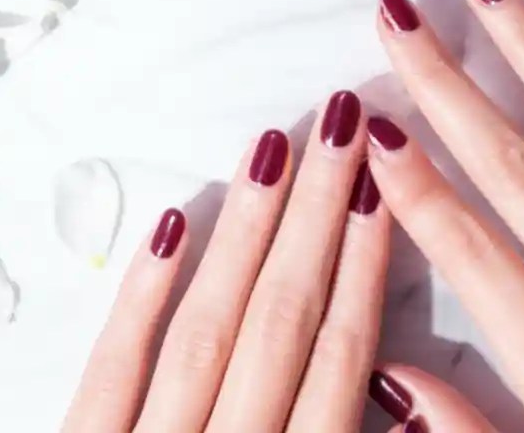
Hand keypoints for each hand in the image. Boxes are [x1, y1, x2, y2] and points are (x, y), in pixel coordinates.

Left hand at [63, 92, 389, 431]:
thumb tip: (412, 398)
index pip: (340, 353)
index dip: (363, 263)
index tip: (380, 184)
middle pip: (281, 318)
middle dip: (316, 215)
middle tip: (341, 125)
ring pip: (206, 328)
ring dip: (244, 231)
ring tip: (273, 148)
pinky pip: (112, 369)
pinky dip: (140, 296)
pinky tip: (174, 223)